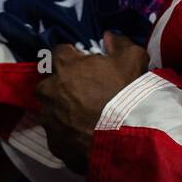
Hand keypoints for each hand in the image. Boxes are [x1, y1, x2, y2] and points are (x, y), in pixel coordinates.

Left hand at [36, 32, 148, 174]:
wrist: (126, 140)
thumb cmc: (126, 93)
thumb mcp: (133, 59)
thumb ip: (119, 43)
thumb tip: (108, 37)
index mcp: (63, 65)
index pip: (60, 52)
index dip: (74, 58)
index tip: (86, 67)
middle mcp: (48, 90)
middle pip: (50, 83)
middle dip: (63, 86)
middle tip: (85, 94)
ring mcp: (48, 119)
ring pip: (51, 110)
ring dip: (63, 111)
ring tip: (85, 119)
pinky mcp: (53, 144)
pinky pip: (58, 135)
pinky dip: (68, 135)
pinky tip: (85, 137)